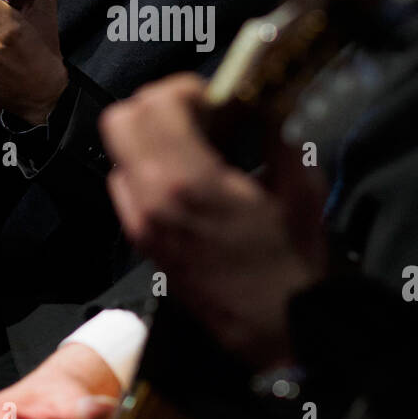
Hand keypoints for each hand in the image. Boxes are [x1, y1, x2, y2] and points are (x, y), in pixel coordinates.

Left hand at [99, 75, 327, 370]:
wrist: (277, 330)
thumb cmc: (292, 265)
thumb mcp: (299, 187)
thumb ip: (275, 134)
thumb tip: (261, 102)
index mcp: (190, 181)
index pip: (155, 103)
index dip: (185, 88)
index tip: (214, 97)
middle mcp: (153, 199)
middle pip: (120, 119)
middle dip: (157, 106)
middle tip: (197, 114)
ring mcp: (142, 223)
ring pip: (118, 152)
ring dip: (149, 137)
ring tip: (192, 146)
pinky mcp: (142, 241)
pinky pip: (125, 187)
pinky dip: (146, 169)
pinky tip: (186, 179)